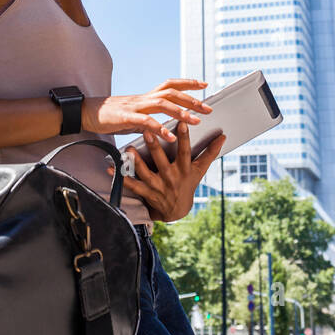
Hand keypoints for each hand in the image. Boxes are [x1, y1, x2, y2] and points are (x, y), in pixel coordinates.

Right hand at [81, 78, 212, 142]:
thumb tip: (163, 126)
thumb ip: (149, 119)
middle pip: (172, 93)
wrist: (85, 113)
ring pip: (162, 104)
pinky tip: (170, 137)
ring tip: (195, 121)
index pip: (170, 85)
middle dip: (192, 100)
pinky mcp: (125, 117)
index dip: (188, 83)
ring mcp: (135, 107)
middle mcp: (143, 98)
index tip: (204, 84)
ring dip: (180, 112)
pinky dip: (160, 129)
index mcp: (146, 97)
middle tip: (208, 108)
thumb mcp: (134, 116)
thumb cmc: (110, 116)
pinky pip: (145, 122)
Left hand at [108, 121, 225, 223]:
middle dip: (155, 146)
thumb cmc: (188, 184)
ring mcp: (158, 186)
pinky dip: (121, 177)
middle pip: (162, 160)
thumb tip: (223, 136)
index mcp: (184, 169)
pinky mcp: (147, 193)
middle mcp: (171, 177)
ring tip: (128, 149)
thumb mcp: (200, 169)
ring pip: (145, 172)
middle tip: (148, 131)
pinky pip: (132, 185)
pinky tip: (111, 168)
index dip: (184, 138)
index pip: (185, 151)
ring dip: (135, 161)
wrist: (177, 211)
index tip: (181, 123)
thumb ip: (210, 152)